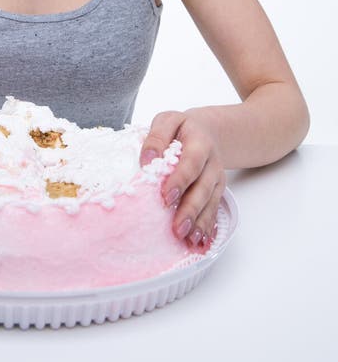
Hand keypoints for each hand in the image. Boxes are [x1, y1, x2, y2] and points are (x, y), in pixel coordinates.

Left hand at [139, 110, 225, 250]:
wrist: (206, 131)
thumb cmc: (180, 128)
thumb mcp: (167, 121)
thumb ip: (157, 137)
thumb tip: (147, 160)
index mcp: (199, 143)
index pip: (191, 163)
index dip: (180, 180)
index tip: (166, 196)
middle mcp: (212, 163)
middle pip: (203, 188)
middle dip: (190, 209)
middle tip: (177, 227)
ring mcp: (216, 179)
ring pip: (210, 202)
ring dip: (199, 222)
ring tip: (188, 239)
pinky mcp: (216, 191)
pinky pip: (214, 210)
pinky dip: (207, 226)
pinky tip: (199, 241)